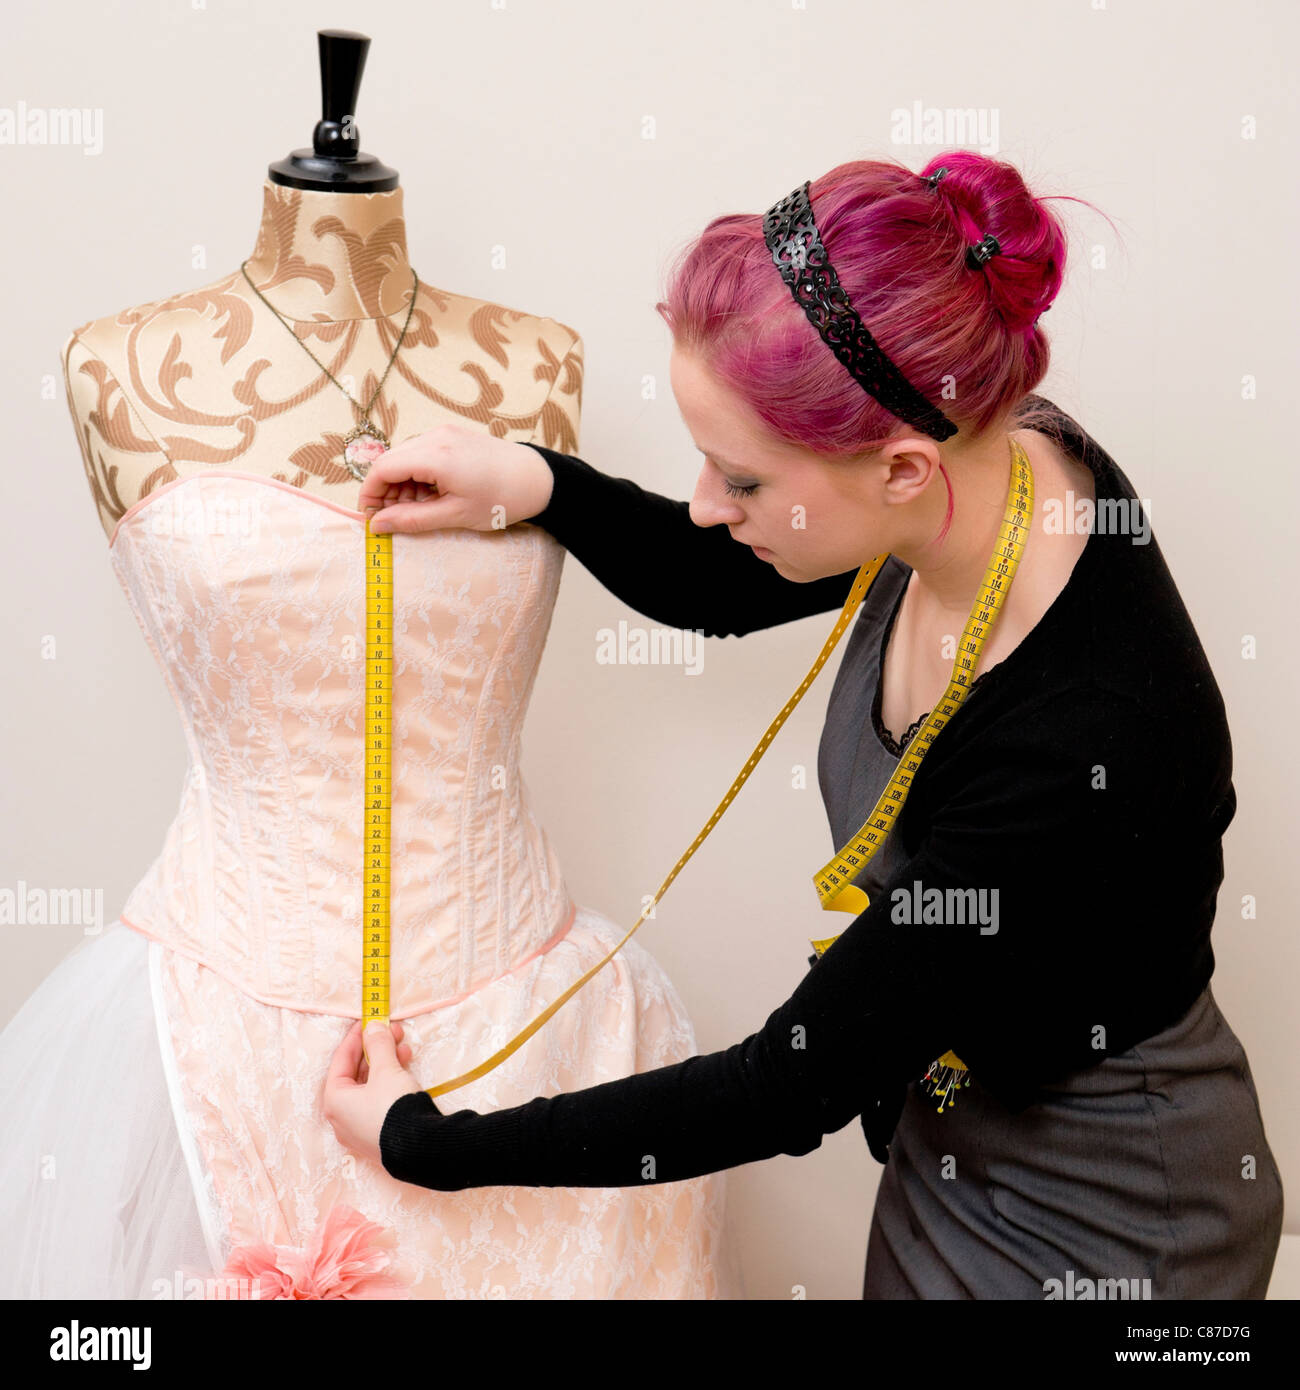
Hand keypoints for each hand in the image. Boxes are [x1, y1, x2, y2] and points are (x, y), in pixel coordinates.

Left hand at [323, 1019, 421, 1165]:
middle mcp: (342, 1118)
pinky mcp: (377, 1135)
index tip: (368, 1020)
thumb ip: (378, 1045)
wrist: (420, 1148)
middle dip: (375, 1050)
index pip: (341, 1061)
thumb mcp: (387, 1070)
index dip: (355, 1037)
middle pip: (355, 1074)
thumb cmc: (393, 1107)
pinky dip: (389, 1082)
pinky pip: (378, 1101)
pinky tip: (405, 1069)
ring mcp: (359, 1129)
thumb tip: (373, 1025)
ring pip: (369, 1087)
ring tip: (404, 1048)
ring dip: (386, 1064)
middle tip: (392, 1032)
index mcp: (334, 1101)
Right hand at [357, 422, 553, 534]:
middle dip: (385, 492)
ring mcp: (444, 433)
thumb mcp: (455, 515)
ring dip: (402, 484)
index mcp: (435, 455)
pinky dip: (417, 475)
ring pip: (404, 457)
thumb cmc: (502, 499)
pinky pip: (421, 453)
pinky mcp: (452, 435)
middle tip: (396, 519)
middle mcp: (435, 437)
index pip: (382, 469)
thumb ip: (412, 520)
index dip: (370, 495)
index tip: (371, 519)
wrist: (538, 479)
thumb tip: (378, 526)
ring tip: (421, 509)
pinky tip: (433, 495)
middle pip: (390, 461)